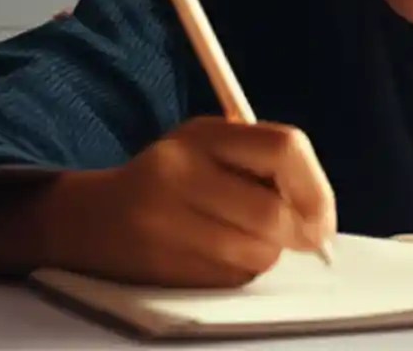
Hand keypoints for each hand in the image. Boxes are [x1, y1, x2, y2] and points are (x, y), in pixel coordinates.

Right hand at [53, 116, 335, 286]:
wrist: (90, 219)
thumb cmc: (172, 179)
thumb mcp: (211, 148)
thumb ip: (268, 165)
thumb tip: (321, 220)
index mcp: (203, 134)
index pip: (285, 148)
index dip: (317, 187)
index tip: (322, 215)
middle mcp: (180, 173)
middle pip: (273, 214)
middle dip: (298, 233)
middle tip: (301, 238)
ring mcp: (166, 222)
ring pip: (257, 253)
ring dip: (267, 253)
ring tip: (243, 238)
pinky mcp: (161, 265)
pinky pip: (231, 278)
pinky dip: (239, 272)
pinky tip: (215, 254)